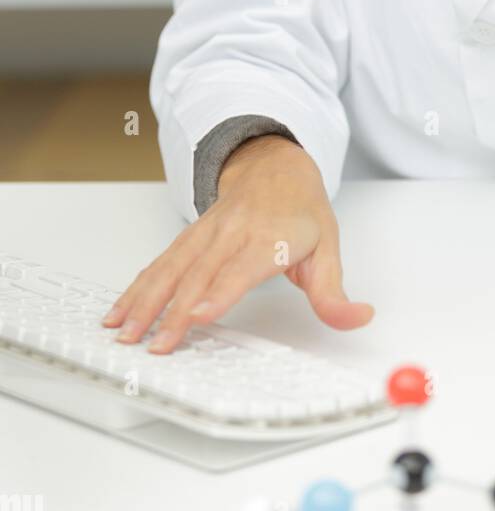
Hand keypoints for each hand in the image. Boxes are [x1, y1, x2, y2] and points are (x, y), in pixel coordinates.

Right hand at [102, 135, 373, 353]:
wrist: (276, 164)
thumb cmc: (301, 210)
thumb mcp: (329, 248)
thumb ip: (335, 293)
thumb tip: (358, 318)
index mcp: (268, 237)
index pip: (241, 268)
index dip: (219, 292)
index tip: (199, 315)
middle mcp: (232, 233)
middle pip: (199, 274)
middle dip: (174, 311)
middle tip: (155, 345)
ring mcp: (206, 233)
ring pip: (171, 268)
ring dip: (146, 301)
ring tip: (124, 331)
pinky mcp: (190, 237)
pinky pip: (160, 263)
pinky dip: (137, 287)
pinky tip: (120, 310)